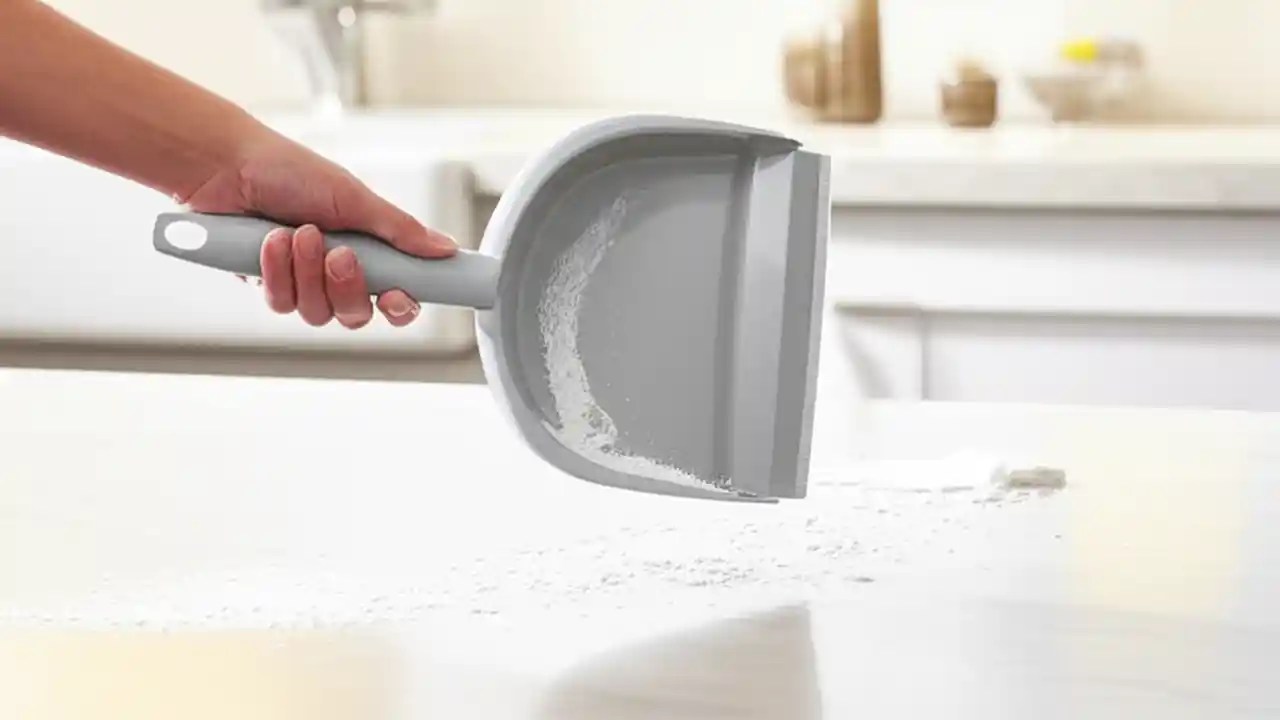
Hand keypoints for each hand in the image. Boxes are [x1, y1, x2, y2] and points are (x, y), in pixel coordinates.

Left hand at [181, 132, 456, 328]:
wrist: (227, 166)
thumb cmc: (290, 171)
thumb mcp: (354, 198)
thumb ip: (400, 230)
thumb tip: (446, 249)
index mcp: (367, 251)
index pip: (395, 297)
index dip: (399, 307)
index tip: (395, 296)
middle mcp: (336, 273)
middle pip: (357, 316)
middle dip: (347, 288)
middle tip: (339, 255)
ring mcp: (301, 283)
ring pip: (318, 313)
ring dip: (308, 274)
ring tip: (297, 234)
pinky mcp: (267, 286)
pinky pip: (282, 303)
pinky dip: (277, 272)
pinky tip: (272, 241)